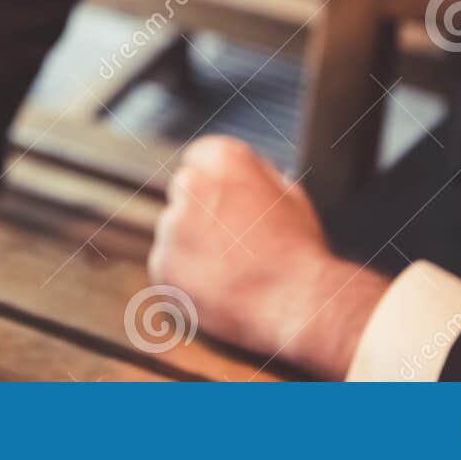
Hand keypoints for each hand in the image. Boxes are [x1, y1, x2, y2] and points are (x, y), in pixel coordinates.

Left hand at [148, 136, 387, 377]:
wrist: (296, 303)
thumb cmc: (299, 251)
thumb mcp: (291, 197)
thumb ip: (259, 176)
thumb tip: (244, 175)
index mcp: (225, 160)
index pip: (199, 157)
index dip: (213, 183)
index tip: (224, 204)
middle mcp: (192, 185)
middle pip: (183, 191)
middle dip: (199, 212)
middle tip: (229, 242)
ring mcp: (172, 225)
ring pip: (173, 231)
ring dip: (190, 246)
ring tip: (228, 271)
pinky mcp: (161, 264)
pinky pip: (166, 267)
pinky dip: (183, 279)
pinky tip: (215, 290)